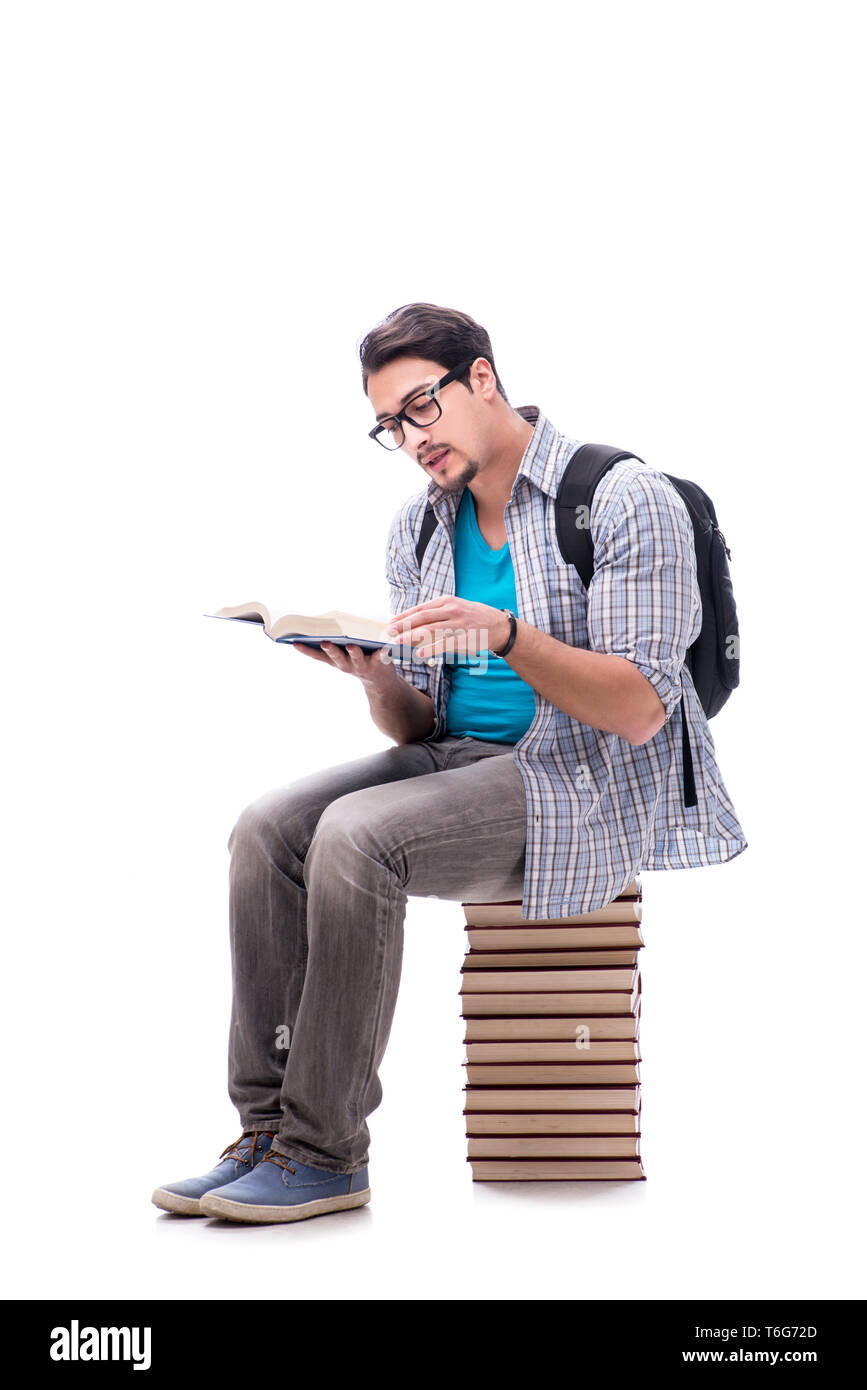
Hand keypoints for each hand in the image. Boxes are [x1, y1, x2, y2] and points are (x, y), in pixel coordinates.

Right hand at [292, 641, 395, 686]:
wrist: (380, 682)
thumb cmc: (358, 660)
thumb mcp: (343, 655)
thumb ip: (334, 643)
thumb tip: (322, 624)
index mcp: (336, 661)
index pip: (318, 656)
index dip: (306, 650)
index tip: (294, 642)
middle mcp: (347, 664)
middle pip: (337, 657)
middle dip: (330, 650)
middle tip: (324, 643)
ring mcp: (362, 665)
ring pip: (356, 657)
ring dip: (353, 652)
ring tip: (350, 645)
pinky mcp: (379, 663)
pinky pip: (380, 656)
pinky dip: (381, 651)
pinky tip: (382, 646)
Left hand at [386, 596, 510, 659]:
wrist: (500, 626)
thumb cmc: (475, 618)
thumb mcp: (457, 608)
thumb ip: (438, 613)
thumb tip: (414, 623)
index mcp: (448, 601)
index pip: (421, 608)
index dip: (404, 616)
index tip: (391, 623)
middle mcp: (452, 610)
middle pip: (423, 618)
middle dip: (404, 625)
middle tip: (389, 632)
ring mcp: (459, 624)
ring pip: (431, 630)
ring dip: (412, 636)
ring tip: (398, 642)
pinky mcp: (466, 638)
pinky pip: (445, 644)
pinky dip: (431, 649)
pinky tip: (419, 654)